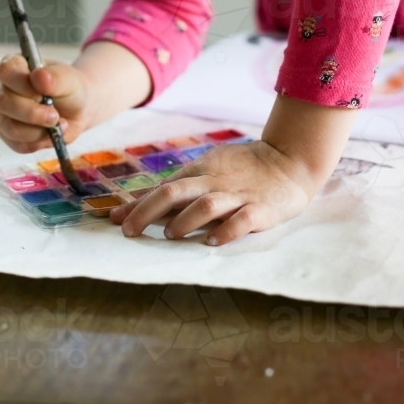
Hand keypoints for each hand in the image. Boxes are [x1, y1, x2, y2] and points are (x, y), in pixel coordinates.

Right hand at [0, 55, 92, 152]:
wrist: (78, 110)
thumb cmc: (70, 89)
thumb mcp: (70, 80)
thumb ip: (56, 78)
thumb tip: (39, 76)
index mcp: (15, 67)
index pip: (6, 71)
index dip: (22, 83)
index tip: (43, 92)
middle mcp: (3, 90)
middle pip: (4, 103)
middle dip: (32, 113)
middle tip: (55, 115)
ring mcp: (2, 114)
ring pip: (10, 128)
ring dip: (38, 130)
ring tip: (59, 123)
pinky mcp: (8, 136)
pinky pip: (18, 144)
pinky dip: (40, 141)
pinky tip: (52, 133)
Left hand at [110, 139, 311, 245]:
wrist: (290, 160)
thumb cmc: (244, 169)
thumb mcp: (210, 169)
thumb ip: (178, 187)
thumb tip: (136, 204)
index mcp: (201, 172)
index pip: (163, 187)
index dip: (137, 204)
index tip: (113, 219)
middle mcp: (215, 182)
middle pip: (176, 192)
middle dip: (148, 212)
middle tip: (129, 232)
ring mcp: (237, 196)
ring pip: (206, 205)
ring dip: (185, 220)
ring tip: (170, 235)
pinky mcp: (260, 210)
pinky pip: (241, 220)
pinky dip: (226, 232)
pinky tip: (213, 243)